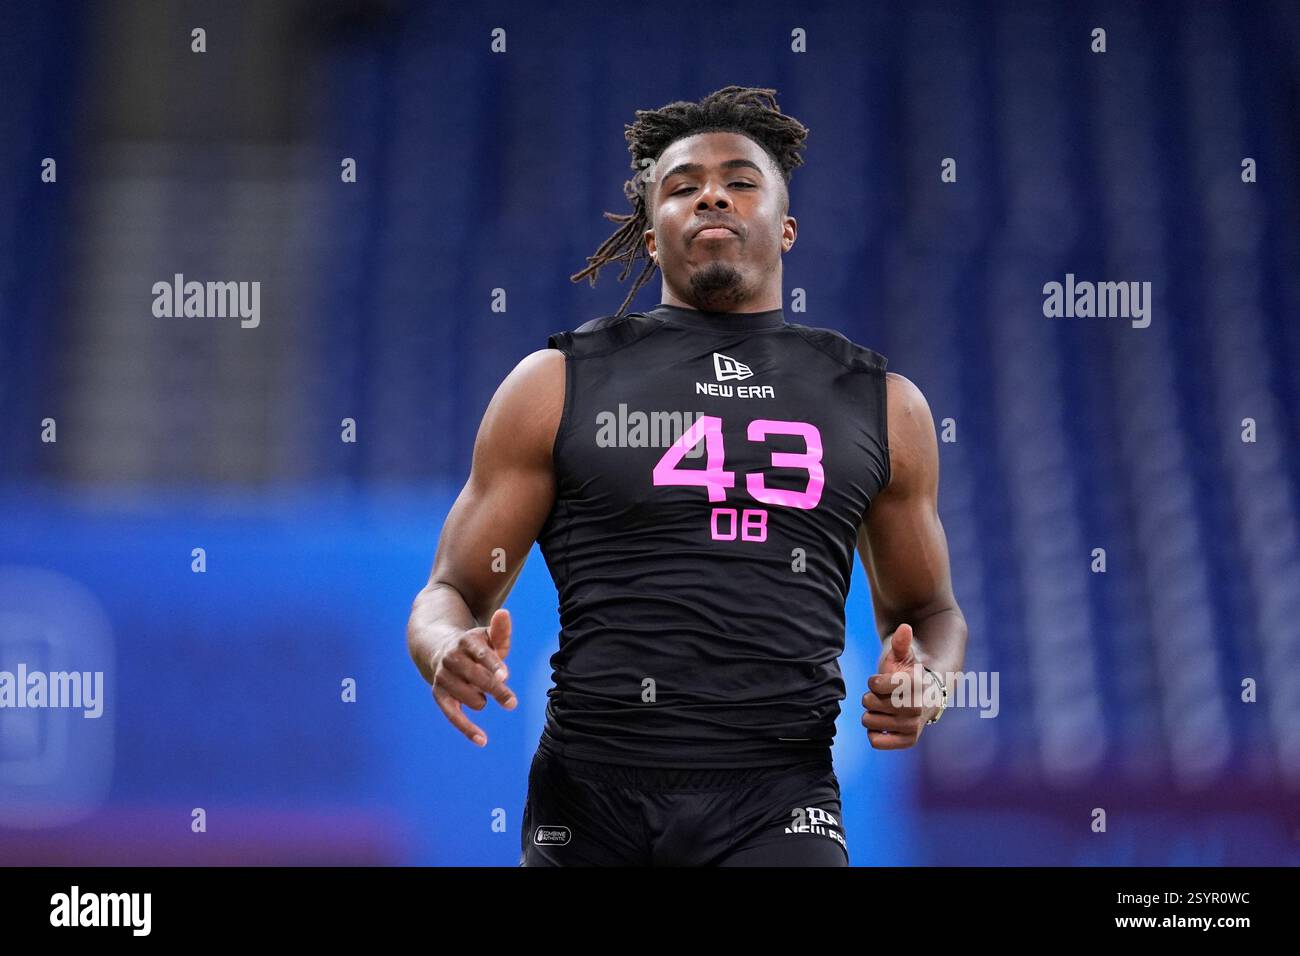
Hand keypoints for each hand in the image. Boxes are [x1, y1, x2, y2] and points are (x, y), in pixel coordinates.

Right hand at [428, 608, 516, 746]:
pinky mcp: (439, 695)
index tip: (505, 675)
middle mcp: (452, 659)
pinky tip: (483, 740)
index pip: (481, 654)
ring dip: (482, 700)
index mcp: (466, 642)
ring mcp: (443, 678)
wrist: (437, 649)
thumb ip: (500, 631)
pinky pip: (452, 715)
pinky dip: (467, 728)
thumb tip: (503, 613)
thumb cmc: (474, 647)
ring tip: (482, 694)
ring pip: (468, 696)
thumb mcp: (487, 638)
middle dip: (495, 689)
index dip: (492, 664)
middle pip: (476, 677)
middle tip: (512, 703)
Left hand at [861, 623, 938, 749]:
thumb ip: (902, 643)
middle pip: (868, 702)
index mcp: (915, 684)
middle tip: (884, 697)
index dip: (874, 681)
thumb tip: (905, 627)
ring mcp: (913, 726)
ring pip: (868, 721)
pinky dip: (873, 733)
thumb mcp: (904, 657)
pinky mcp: (908, 741)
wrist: (926, 699)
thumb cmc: (908, 676)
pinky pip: (876, 741)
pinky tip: (883, 724)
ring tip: (884, 709)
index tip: (882, 681)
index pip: (875, 684)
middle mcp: (916, 707)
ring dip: (871, 714)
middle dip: (870, 697)